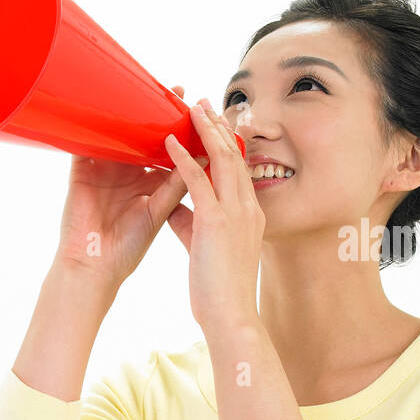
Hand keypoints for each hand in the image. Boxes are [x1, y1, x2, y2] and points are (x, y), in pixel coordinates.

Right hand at [57, 83, 209, 285]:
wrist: (94, 267)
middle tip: (177, 92)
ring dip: (129, 114)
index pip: (168, 151)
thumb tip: (205, 155)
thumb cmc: (127, 248)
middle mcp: (128, 173)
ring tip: (146, 92)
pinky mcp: (81, 171)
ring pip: (118, 133)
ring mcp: (104, 170)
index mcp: (149, 184)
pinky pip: (86, 141)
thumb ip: (179, 184)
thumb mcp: (158, 211)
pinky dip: (93, 124)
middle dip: (159, 115)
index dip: (182, 132)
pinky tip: (104, 107)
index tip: (200, 112)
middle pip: (144, 136)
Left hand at [162, 98, 262, 332]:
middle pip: (234, 154)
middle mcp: (246, 207)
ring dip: (205, 130)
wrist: (231, 316)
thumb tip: (172, 209)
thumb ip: (190, 224)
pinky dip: (183, 158)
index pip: (238, 168)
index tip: (214, 123)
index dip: (226, 143)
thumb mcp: (204, 249)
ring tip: (190, 108)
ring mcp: (234, 212)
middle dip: (219, 126)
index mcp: (248, 213)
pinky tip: (170, 142)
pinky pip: (198, 181)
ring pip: (221, 159)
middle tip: (204, 103)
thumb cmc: (218, 290)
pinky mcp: (215, 222)